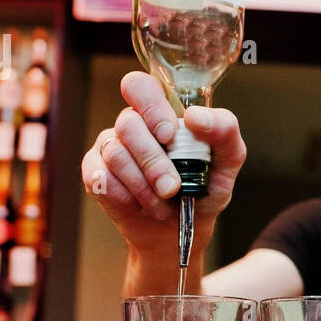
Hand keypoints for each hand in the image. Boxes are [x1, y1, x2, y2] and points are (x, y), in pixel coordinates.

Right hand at [81, 71, 246, 254]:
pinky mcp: (94, 174)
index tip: (169, 135)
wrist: (177, 234)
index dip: (151, 107)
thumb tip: (195, 117)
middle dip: (153, 160)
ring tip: (163, 203)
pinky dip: (126, 197)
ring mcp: (109, 148)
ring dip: (144, 185)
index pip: (140, 86)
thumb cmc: (201, 190)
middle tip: (172, 187)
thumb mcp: (227, 162)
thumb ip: (225, 132)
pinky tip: (140, 205)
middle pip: (128, 123)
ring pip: (116, 154)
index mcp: (162, 113)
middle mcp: (132, 125)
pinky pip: (100, 178)